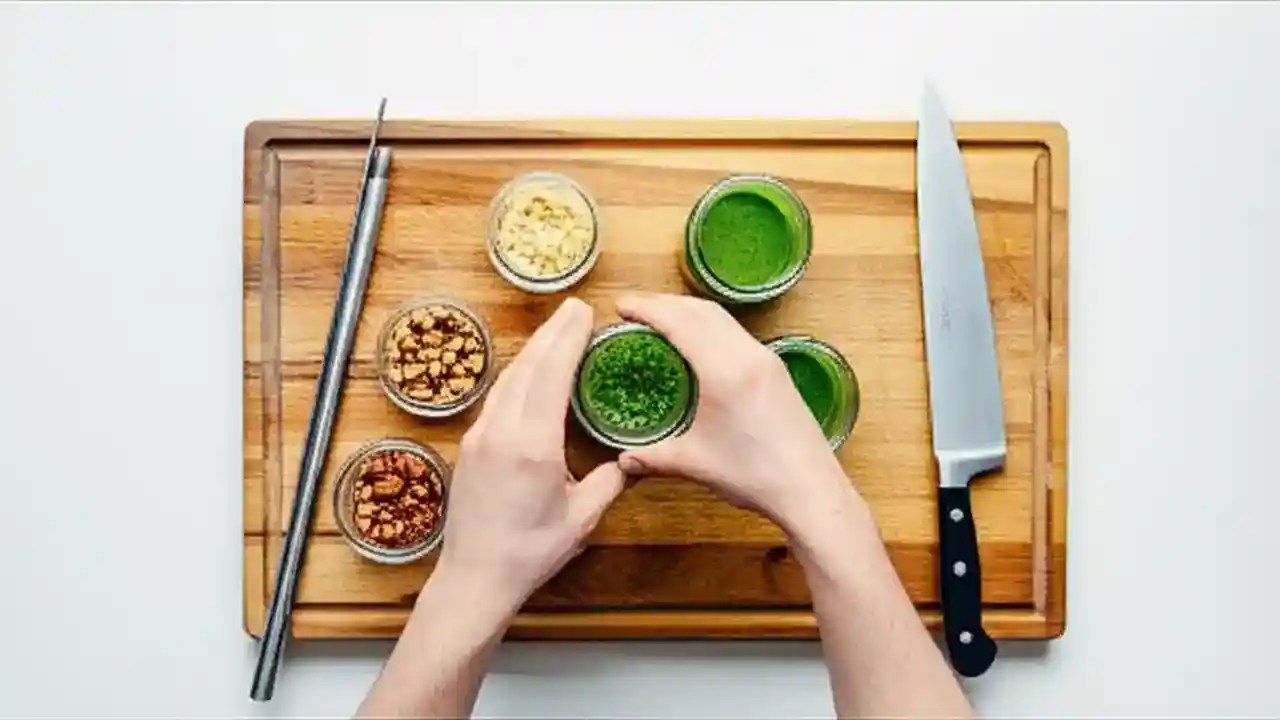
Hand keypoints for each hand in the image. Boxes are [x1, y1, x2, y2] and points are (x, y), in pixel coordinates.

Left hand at [437, 298, 625, 610]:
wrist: (474, 577)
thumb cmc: (529, 552)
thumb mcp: (582, 517)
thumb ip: (610, 481)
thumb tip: (629, 460)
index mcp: (532, 445)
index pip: (551, 375)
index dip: (568, 338)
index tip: (584, 312)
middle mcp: (501, 432)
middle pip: (528, 366)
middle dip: (553, 333)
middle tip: (575, 308)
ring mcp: (480, 436)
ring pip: (509, 379)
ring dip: (534, 350)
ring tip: (557, 330)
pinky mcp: (470, 445)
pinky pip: (497, 397)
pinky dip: (518, 375)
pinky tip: (530, 372)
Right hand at [614, 293, 855, 535]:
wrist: (811, 489)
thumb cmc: (756, 476)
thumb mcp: (696, 463)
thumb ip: (654, 458)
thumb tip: (624, 459)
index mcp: (725, 372)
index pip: (680, 322)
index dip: (647, 308)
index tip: (621, 305)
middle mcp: (748, 356)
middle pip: (701, 310)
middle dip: (665, 302)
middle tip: (635, 309)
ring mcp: (767, 359)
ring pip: (723, 318)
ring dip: (689, 311)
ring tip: (662, 319)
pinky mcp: (777, 370)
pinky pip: (737, 333)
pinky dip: (711, 326)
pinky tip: (699, 343)